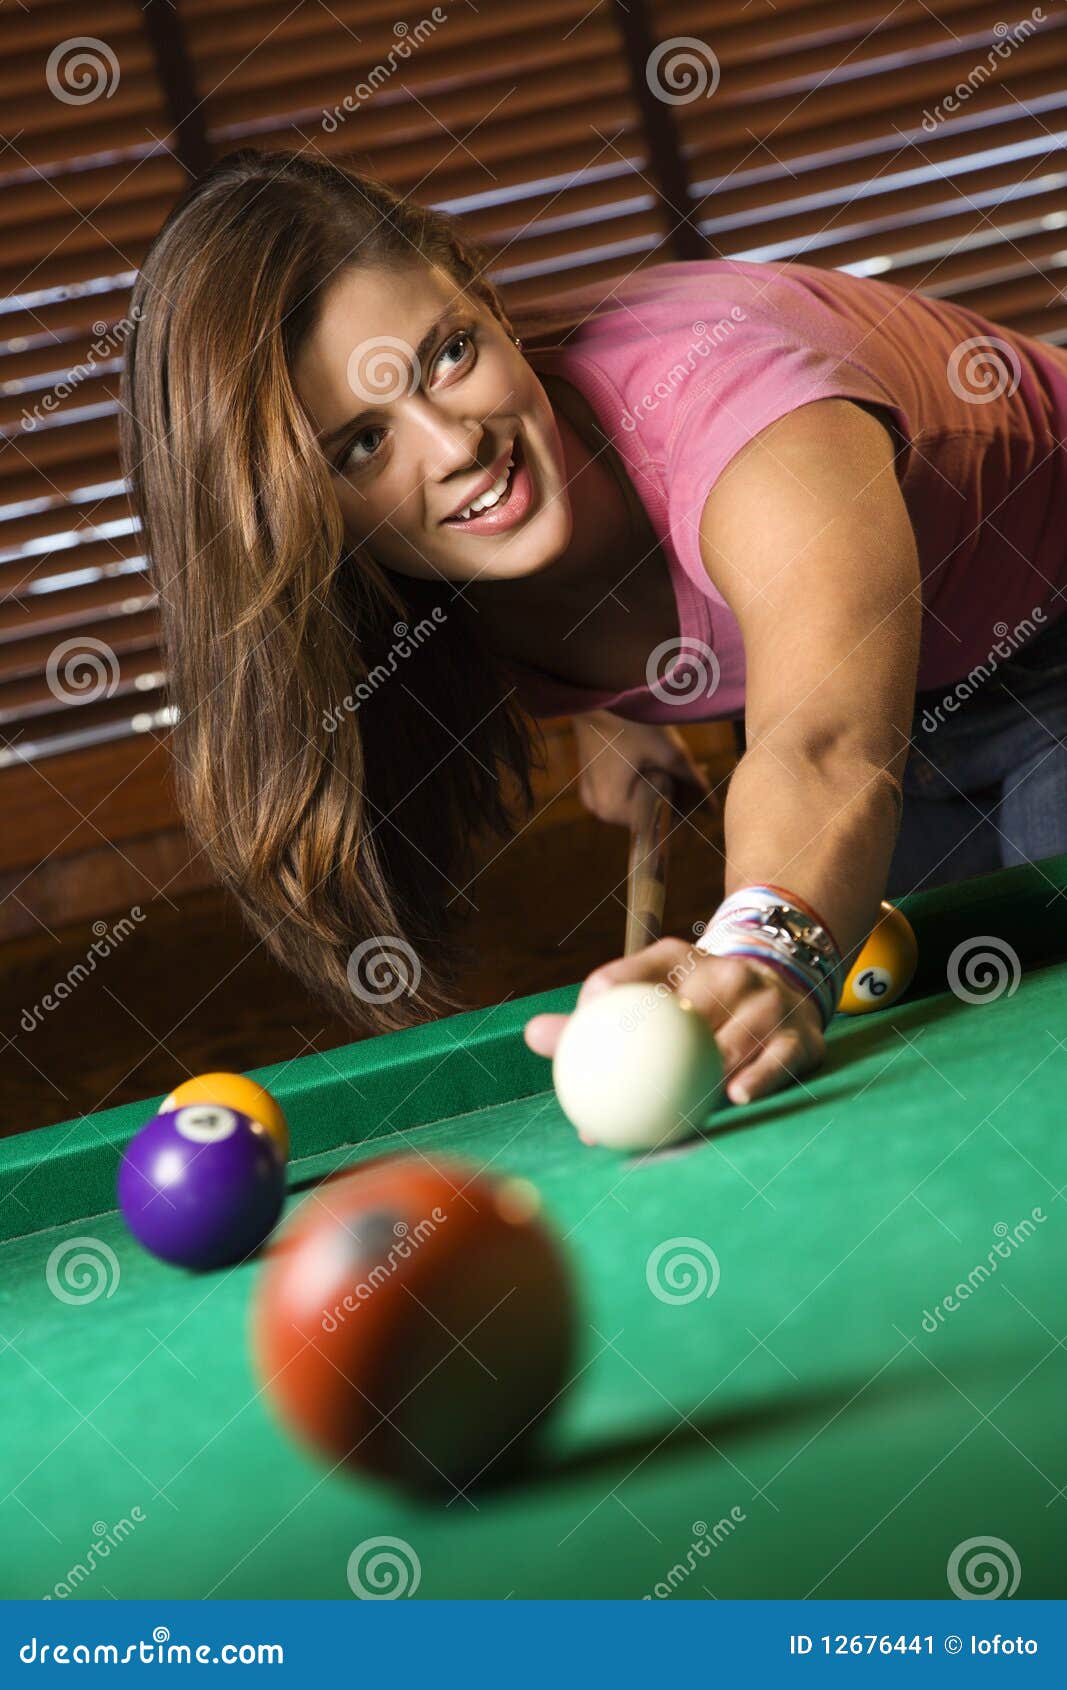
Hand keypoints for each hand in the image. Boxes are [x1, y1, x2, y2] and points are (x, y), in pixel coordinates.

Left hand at [524, 937, 825, 1104]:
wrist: (784, 981)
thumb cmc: (699, 1000)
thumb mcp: (653, 992)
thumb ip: (594, 1017)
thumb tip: (532, 1036)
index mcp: (679, 959)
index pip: (632, 976)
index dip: (602, 999)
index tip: (582, 1027)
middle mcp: (726, 972)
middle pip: (686, 1012)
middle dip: (653, 1056)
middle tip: (623, 1098)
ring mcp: (768, 1000)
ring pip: (735, 1038)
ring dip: (709, 1075)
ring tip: (685, 1107)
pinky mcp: (800, 1032)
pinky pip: (778, 1058)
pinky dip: (759, 1077)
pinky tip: (736, 1099)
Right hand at [573, 714, 716, 829]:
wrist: (595, 691)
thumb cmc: (631, 720)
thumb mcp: (669, 752)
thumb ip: (694, 784)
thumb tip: (713, 811)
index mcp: (614, 809)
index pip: (661, 821)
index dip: (685, 803)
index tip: (696, 780)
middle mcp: (600, 810)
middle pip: (649, 811)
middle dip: (673, 792)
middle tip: (690, 766)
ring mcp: (592, 796)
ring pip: (639, 799)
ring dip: (660, 783)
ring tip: (672, 757)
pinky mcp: (591, 782)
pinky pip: (625, 789)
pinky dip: (643, 778)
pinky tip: (654, 756)